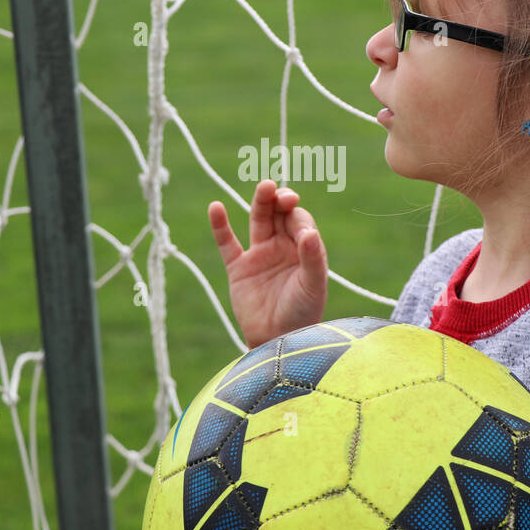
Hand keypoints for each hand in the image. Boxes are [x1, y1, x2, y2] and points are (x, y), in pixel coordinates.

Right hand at [208, 179, 327, 348]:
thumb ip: (313, 259)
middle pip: (279, 213)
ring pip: (258, 220)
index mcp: (303, 249)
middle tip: (279, 192)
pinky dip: (220, 225)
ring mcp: (259, 255)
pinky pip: (227, 243)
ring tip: (264, 186)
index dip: (297, 217)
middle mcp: (282, 247)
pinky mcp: (238, 268)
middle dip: (280, 199)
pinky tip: (216, 207)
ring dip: (260, 202)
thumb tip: (309, 232)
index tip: (299, 225)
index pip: (299, 221)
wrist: (276, 343)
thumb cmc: (302, 315)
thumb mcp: (313, 286)